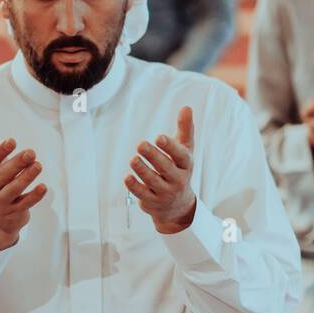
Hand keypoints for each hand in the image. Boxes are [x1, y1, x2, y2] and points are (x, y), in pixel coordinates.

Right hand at [0, 117, 45, 250]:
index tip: (12, 140)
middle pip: (3, 175)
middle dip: (17, 163)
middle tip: (31, 152)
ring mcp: (1, 201)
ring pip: (14, 189)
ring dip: (27, 177)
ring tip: (38, 165)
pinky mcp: (14, 212)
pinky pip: (25, 204)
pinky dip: (34, 196)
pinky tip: (44, 187)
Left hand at [126, 106, 197, 233]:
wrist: (177, 205)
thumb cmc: (178, 169)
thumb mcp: (184, 150)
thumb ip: (185, 129)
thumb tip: (186, 107)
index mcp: (185, 165)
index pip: (180, 156)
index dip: (170, 147)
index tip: (159, 137)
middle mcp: (177, 180)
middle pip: (165, 168)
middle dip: (153, 156)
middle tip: (141, 144)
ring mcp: (165, 192)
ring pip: (152, 181)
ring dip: (142, 170)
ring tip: (133, 159)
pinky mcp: (152, 201)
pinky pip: (142, 194)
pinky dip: (134, 186)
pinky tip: (127, 177)